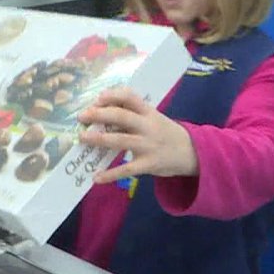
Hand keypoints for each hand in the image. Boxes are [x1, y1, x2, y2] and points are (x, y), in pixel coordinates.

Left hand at [77, 87, 196, 183]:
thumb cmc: (165, 133)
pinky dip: (110, 174)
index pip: (129, 97)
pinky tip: (96, 178)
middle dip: (99, 115)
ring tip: (82, 138)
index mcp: (148, 112)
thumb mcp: (153, 118)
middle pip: (121, 116)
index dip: (112, 96)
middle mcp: (148, 126)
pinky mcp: (149, 164)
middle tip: (82, 117)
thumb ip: (133, 114)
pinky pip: (127, 169)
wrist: (192, 153)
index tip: (96, 99)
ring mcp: (148, 145)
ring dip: (98, 139)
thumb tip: (101, 111)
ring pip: (120, 140)